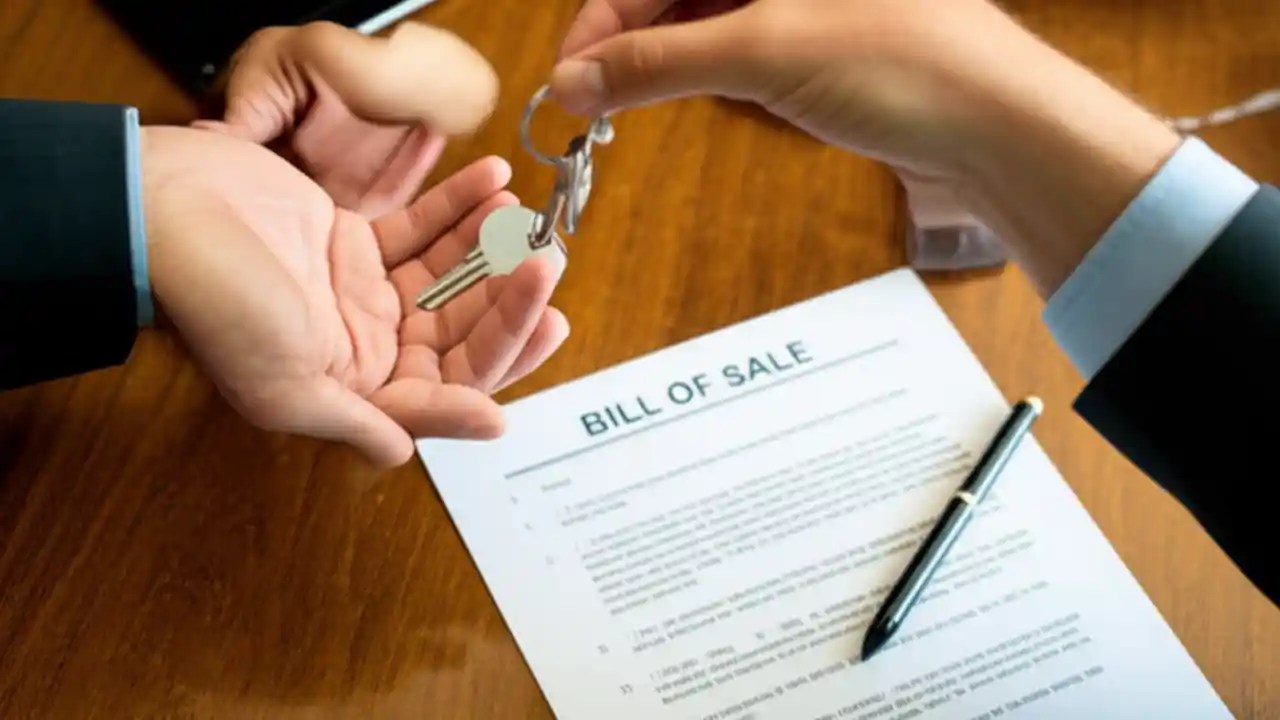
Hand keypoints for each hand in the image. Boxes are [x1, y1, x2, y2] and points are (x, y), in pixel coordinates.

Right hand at [143, 23, 567, 466]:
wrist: (166, 212)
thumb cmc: (219, 303)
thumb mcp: (288, 386)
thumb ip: (360, 421)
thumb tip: (409, 457)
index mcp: (357, 390)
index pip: (453, 384)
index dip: (506, 353)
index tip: (551, 319)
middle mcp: (365, 346)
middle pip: (460, 328)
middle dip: (509, 296)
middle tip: (548, 259)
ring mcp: (361, 291)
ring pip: (448, 276)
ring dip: (489, 247)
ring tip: (524, 215)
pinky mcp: (351, 240)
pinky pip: (418, 228)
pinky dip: (455, 206)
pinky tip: (490, 181)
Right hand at [550, 0, 1179, 294]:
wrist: (995, 123)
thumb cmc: (904, 62)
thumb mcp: (763, 51)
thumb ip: (657, 63)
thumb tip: (575, 79)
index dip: (602, 18)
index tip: (568, 75)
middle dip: (623, 39)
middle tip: (583, 100)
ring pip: (699, 16)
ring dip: (655, 58)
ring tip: (616, 107)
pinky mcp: (814, 39)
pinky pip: (732, 43)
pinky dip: (697, 70)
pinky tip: (674, 95)